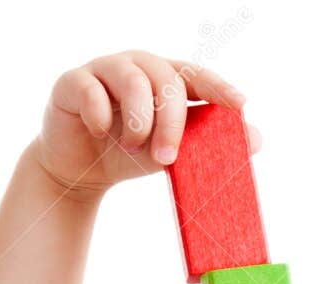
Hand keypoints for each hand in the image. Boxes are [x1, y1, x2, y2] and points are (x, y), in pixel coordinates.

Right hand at [33, 51, 260, 196]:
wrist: (81, 170)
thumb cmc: (130, 153)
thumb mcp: (172, 153)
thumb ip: (207, 143)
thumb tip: (257, 139)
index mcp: (165, 78)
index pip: (197, 76)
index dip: (218, 88)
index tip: (240, 105)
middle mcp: (137, 66)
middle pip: (166, 81)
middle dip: (172, 123)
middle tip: (167, 158)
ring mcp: (104, 69)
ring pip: (132, 80)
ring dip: (138, 122)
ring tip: (131, 148)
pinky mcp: (73, 82)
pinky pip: (91, 91)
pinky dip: (100, 118)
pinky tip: (100, 133)